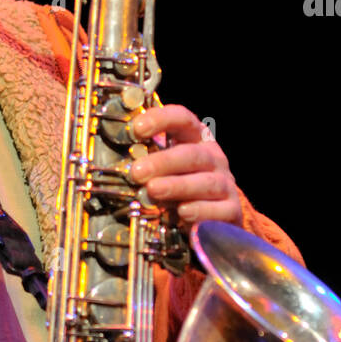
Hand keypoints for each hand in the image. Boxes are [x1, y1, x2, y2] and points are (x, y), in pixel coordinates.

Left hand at [129, 105, 242, 228]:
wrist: (213, 221)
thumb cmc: (180, 187)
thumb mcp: (163, 169)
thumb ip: (145, 158)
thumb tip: (109, 153)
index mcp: (195, 140)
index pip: (183, 120)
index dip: (162, 119)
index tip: (137, 128)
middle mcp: (213, 160)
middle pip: (192, 155)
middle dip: (163, 162)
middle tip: (137, 172)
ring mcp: (225, 185)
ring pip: (206, 182)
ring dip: (178, 186)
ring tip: (153, 190)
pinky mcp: (231, 212)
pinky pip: (219, 210)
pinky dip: (201, 211)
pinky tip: (183, 212)